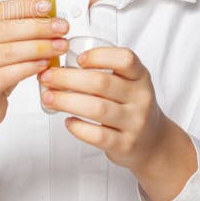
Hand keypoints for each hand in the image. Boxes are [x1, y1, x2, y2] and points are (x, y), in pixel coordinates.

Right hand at [0, 0, 67, 169]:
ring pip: (8, 52)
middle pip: (4, 30)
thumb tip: (48, 16)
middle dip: (37, 27)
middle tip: (61, 27)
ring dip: (38, 47)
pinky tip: (44, 65)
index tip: (47, 5)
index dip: (24, 6)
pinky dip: (28, 68)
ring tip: (59, 46)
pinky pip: (6, 75)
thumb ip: (17, 32)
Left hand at [39, 46, 196, 200]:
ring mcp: (135, 122)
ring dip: (66, 101)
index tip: (78, 59)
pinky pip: (98, 135)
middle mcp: (141, 98)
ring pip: (97, 109)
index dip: (99, 56)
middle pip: (102, 83)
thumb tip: (57, 65)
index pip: (125, 59)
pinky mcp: (126, 144)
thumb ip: (103, 72)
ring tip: (48, 98)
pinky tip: (68, 121)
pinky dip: (78, 127)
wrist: (153, 142)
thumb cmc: (130, 106)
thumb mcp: (128, 84)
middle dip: (68, 78)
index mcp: (140, 77)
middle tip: (46, 77)